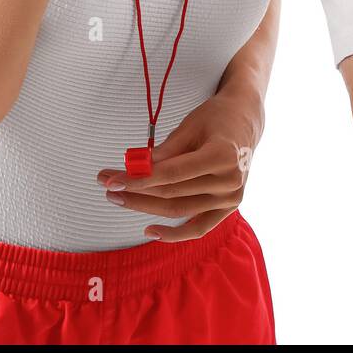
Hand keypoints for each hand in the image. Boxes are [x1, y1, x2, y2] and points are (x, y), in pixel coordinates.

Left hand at [96, 83, 262, 242]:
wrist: (246, 121)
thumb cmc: (216, 118)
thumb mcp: (189, 126)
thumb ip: (164, 152)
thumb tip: (132, 170)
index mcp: (223, 156)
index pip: (171, 174)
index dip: (138, 179)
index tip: (111, 179)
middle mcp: (230, 181)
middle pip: (172, 194)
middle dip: (135, 191)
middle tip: (107, 185)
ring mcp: (231, 198)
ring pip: (179, 210)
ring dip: (145, 207)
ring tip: (118, 198)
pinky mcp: (228, 208)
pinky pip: (198, 228)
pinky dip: (174, 234)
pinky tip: (149, 230)